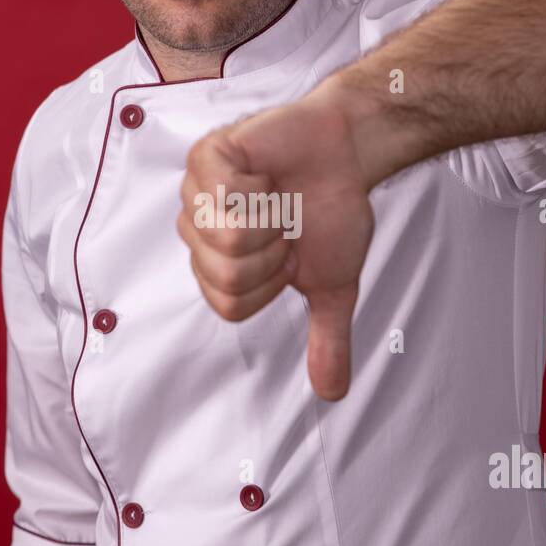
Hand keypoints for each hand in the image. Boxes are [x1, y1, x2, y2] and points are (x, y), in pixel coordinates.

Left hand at [177, 80, 374, 400]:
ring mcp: (197, 191)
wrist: (348, 151)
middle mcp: (199, 231)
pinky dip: (261, 185)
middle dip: (273, 253)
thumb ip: (326, 338)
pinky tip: (266, 173)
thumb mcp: (332, 285)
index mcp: (218, 265)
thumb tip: (333, 394)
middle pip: (225, 274)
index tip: (289, 255)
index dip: (271, 284)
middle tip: (285, 224)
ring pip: (226, 235)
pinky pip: (224, 191)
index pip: (228, 303)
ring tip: (277, 196)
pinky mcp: (207, 155)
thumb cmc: (332, 211)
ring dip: (271, 218)